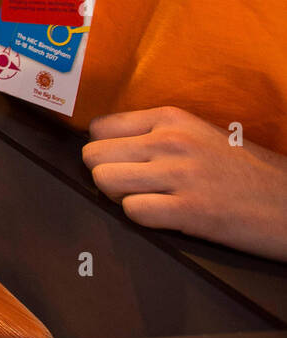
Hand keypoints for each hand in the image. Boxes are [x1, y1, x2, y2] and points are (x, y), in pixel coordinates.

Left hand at [83, 106, 286, 260]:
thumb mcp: (199, 135)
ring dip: (118, 197)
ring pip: (104, 181)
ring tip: (147, 201)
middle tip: (133, 187)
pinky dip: (141, 218)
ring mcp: (179, 174)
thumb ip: (154, 135)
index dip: (105, 150)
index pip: (99, 128)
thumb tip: (106, 146)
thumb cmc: (244, 172)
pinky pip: (132, 211)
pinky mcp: (190, 210)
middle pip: (93, 156)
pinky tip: (165, 217)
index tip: (121, 164)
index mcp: (170, 118)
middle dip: (106, 175)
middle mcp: (170, 140)